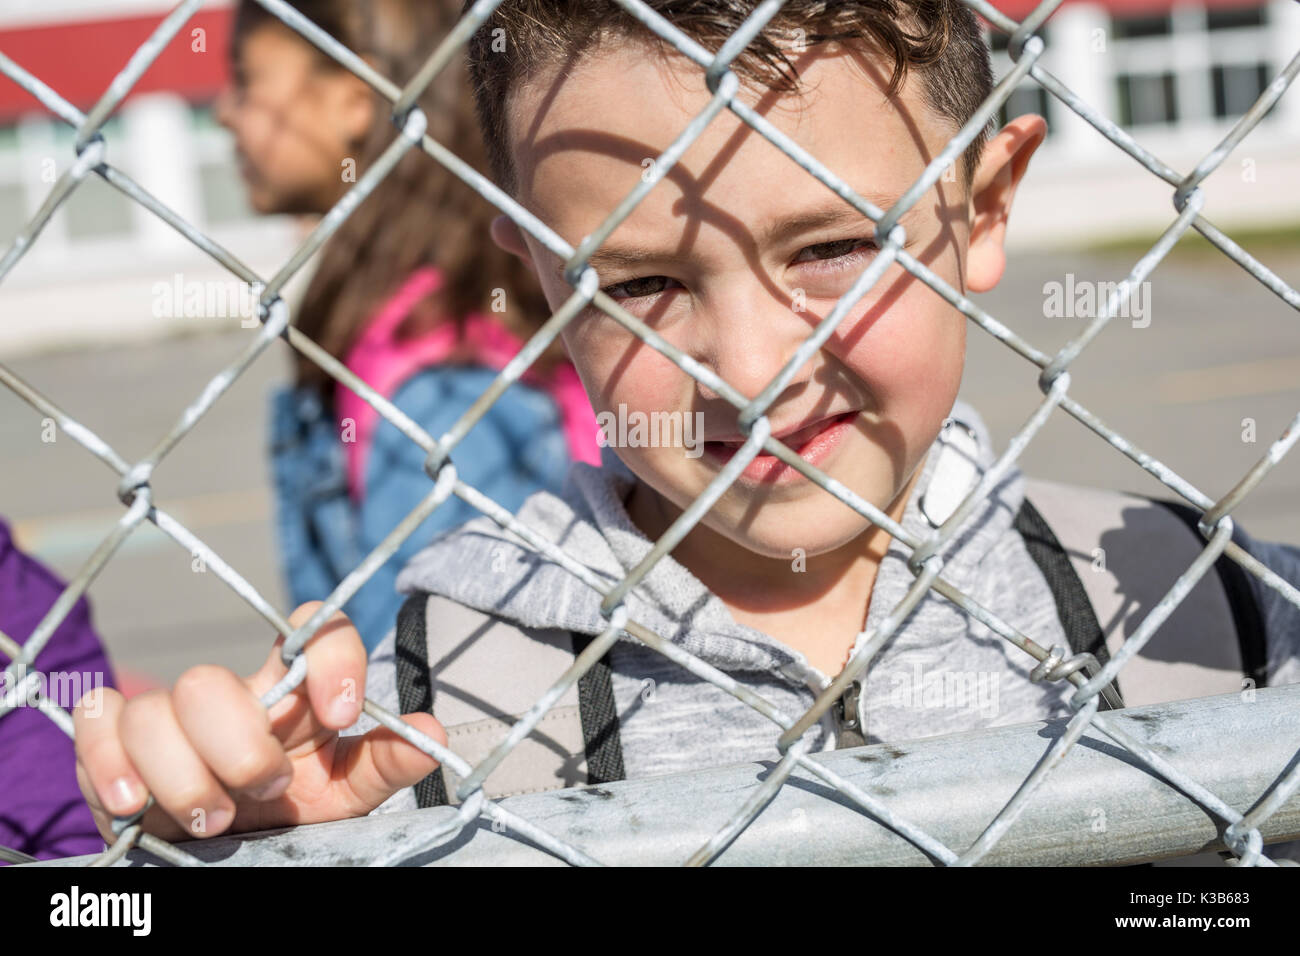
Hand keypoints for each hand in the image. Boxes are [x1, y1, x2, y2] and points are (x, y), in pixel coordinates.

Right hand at [72, 602, 444, 844]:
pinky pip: (97, 720)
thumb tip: (433, 733)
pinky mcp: (115, 744)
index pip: (311, 631)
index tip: (342, 713)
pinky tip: (133, 804)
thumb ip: (383, 764)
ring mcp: (166, 717)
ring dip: (184, 774)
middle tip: (266, 791)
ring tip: (214, 821)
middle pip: (211, 680)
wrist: (225, 847)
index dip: (329, 658)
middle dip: (239, 747)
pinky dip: (108, 762)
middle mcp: (228, 696)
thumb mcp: (343, 794)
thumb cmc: (288, 810)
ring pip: (156, 707)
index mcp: (289, 695)